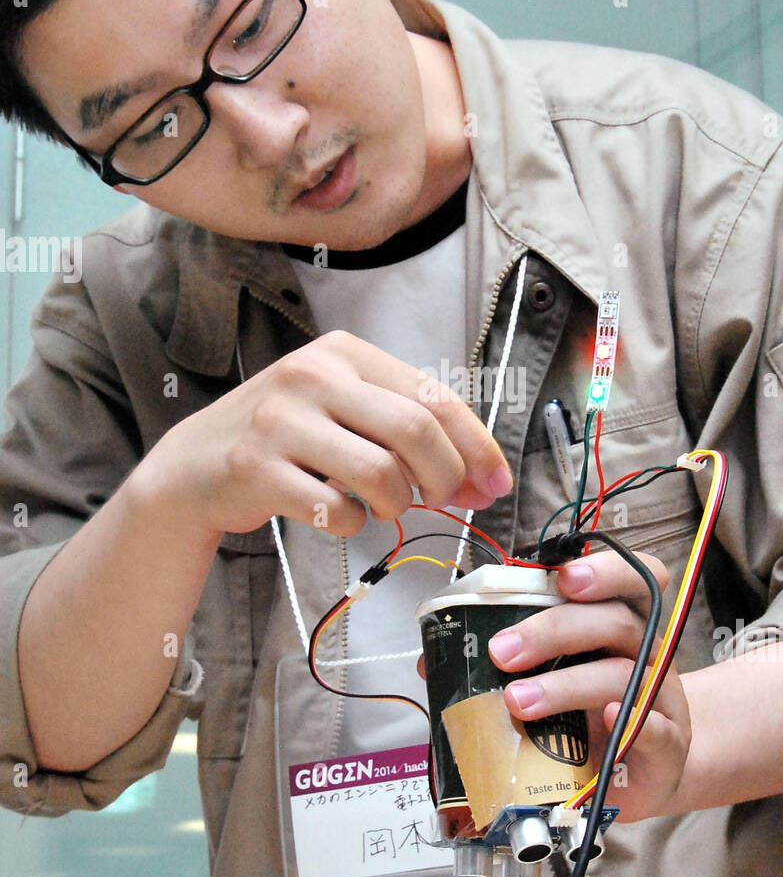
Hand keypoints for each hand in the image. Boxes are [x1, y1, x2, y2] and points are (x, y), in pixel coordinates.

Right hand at [136, 329, 513, 537]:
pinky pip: (333, 508)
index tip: (495, 484)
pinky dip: (350, 522)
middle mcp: (311, 375)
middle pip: (415, 430)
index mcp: (343, 353)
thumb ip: (406, 428)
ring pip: (380, 472)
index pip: (433, 397)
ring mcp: (279, 421)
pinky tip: (338, 513)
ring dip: (397, 505)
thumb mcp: (341, 407)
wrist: (194, 466)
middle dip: (445, 478)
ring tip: (385, 508)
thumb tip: (482, 477)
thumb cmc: (286, 438)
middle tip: (444, 503)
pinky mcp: (255, 468)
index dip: (476, 447)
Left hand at [489, 549, 691, 821]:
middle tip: (503, 651)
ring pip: (623, 673)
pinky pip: (655, 727)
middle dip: (554, 629)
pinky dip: (630, 719)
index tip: (564, 576)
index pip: (631, 578)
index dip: (604, 569)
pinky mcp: (666, 745)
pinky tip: (606, 718)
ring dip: (566, 683)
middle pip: (615, 621)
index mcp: (620, 624)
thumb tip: (436, 660)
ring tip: (519, 700)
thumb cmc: (595, 719)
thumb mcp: (555, 681)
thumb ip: (507, 662)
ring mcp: (660, 698)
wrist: (643, 775)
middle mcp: (646, 652)